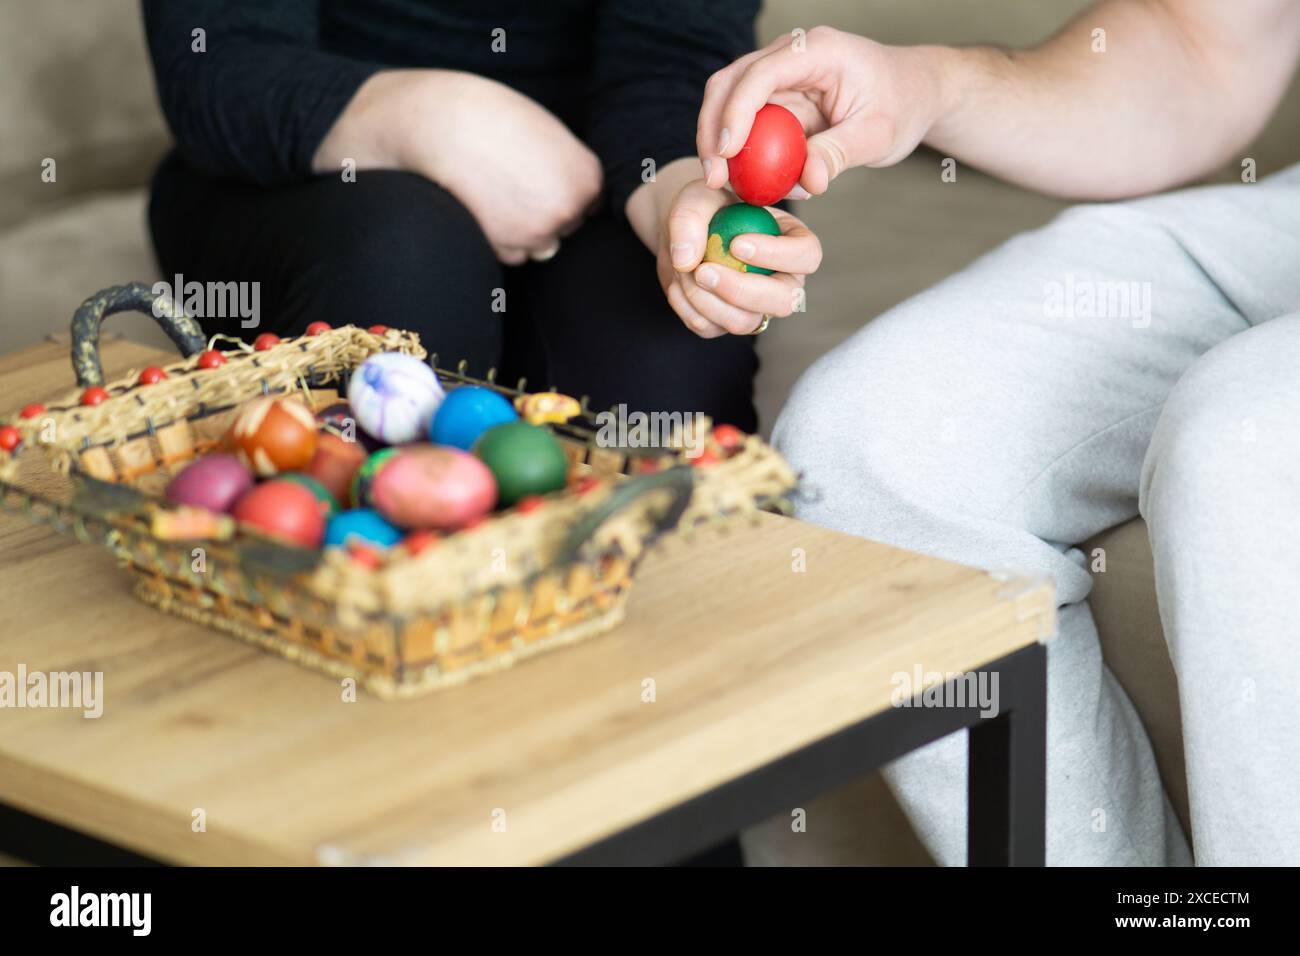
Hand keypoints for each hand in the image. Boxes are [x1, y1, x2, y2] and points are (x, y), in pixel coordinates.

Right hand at [315, 70, 602, 263]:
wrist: (434, 123)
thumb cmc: (486, 116)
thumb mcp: (544, 131)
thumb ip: (566, 165)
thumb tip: (575, 200)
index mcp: (587, 176)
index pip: (590, 201)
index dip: (560, 189)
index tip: (535, 172)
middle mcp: (570, 209)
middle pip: (567, 226)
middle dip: (544, 211)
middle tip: (509, 181)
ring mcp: (539, 233)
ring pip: (540, 245)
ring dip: (521, 230)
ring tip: (492, 192)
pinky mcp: (506, 250)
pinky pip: (511, 254)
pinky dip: (497, 239)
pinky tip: (480, 207)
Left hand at [657, 179, 820, 337]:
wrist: (682, 235)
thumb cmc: (703, 209)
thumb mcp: (696, 200)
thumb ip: (689, 220)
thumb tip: (685, 261)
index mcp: (792, 242)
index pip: (807, 256)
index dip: (777, 255)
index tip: (737, 244)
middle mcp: (782, 280)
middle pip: (785, 302)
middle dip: (741, 290)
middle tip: (703, 271)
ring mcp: (756, 306)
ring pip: (745, 322)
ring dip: (707, 301)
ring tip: (684, 272)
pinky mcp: (727, 321)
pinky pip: (712, 328)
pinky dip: (688, 309)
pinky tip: (678, 284)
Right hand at [696, 27, 944, 194]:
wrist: (913, 93)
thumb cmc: (902, 105)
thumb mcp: (878, 134)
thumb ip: (839, 154)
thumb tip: (809, 181)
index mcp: (818, 51)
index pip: (761, 74)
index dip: (736, 111)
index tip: (726, 152)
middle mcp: (791, 55)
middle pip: (731, 82)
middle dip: (713, 129)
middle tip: (714, 177)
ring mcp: (781, 75)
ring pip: (729, 100)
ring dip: (718, 141)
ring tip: (723, 183)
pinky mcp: (778, 97)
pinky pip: (746, 121)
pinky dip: (739, 149)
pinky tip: (745, 179)